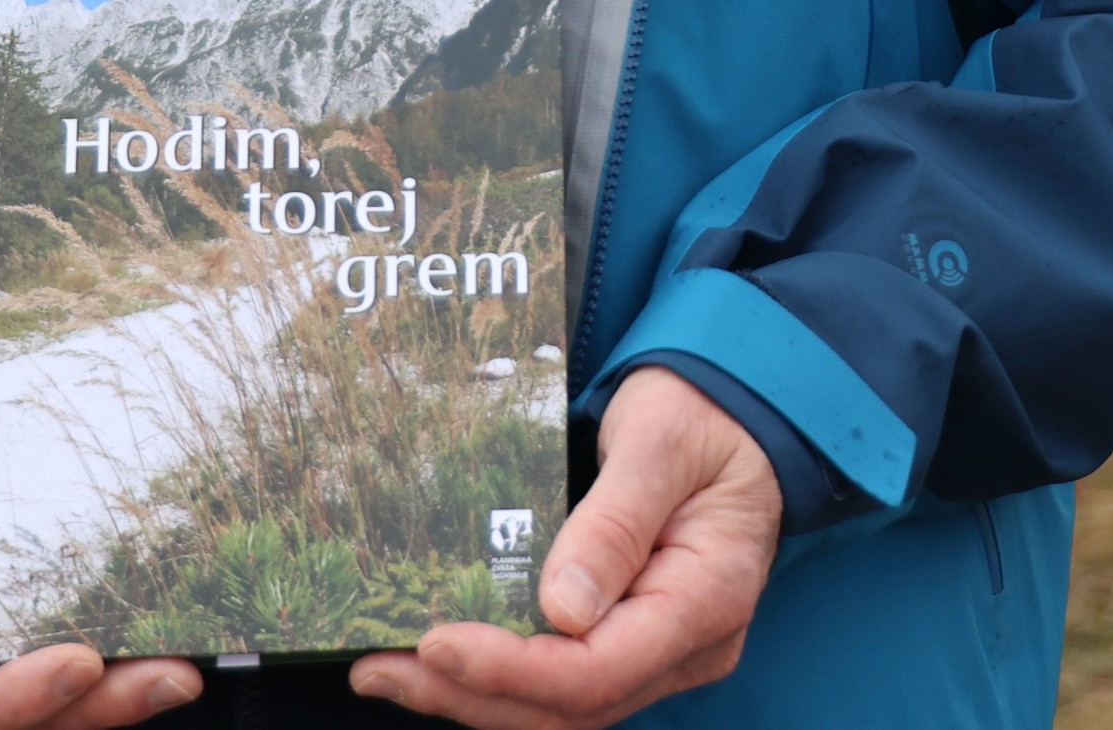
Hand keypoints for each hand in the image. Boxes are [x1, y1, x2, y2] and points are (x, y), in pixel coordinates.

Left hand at [348, 367, 783, 727]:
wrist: (736, 411)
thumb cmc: (702, 413)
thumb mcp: (660, 442)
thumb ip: (616, 522)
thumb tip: (562, 610)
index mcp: (706, 599)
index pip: (597, 670)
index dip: (511, 669)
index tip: (434, 641)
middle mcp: (687, 645)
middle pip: (570, 705)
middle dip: (470, 694)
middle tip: (377, 669)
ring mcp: (660, 650)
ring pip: (559, 706)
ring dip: (472, 695)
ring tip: (384, 671)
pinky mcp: (630, 639)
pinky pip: (561, 678)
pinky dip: (497, 675)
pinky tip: (437, 658)